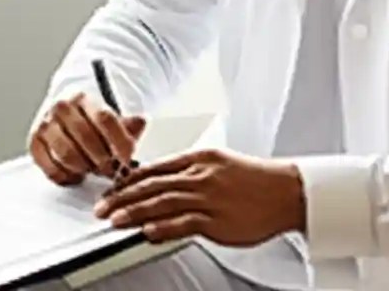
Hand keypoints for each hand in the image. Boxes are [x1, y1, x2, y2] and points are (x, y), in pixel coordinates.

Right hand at [29, 92, 145, 185]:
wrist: (64, 114)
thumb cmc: (91, 121)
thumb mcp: (113, 118)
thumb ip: (128, 124)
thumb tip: (139, 123)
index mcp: (83, 98)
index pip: (105, 119)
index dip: (119, 142)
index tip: (128, 158)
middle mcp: (61, 108)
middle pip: (87, 140)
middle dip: (104, 161)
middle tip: (112, 171)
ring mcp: (46, 124)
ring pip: (68, 156)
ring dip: (85, 169)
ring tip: (94, 170)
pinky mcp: (35, 143)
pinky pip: (51, 168)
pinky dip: (67, 177)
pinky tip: (76, 175)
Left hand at [93, 148, 305, 246]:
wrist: (286, 192)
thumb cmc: (254, 180)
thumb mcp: (218, 164)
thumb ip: (190, 172)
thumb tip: (162, 182)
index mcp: (199, 158)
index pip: (154, 168)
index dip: (128, 180)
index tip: (111, 189)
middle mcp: (200, 176)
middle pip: (152, 185)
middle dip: (123, 197)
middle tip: (102, 207)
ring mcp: (208, 198)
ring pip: (163, 203)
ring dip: (135, 212)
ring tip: (115, 219)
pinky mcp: (217, 221)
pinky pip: (185, 223)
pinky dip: (163, 227)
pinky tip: (147, 230)